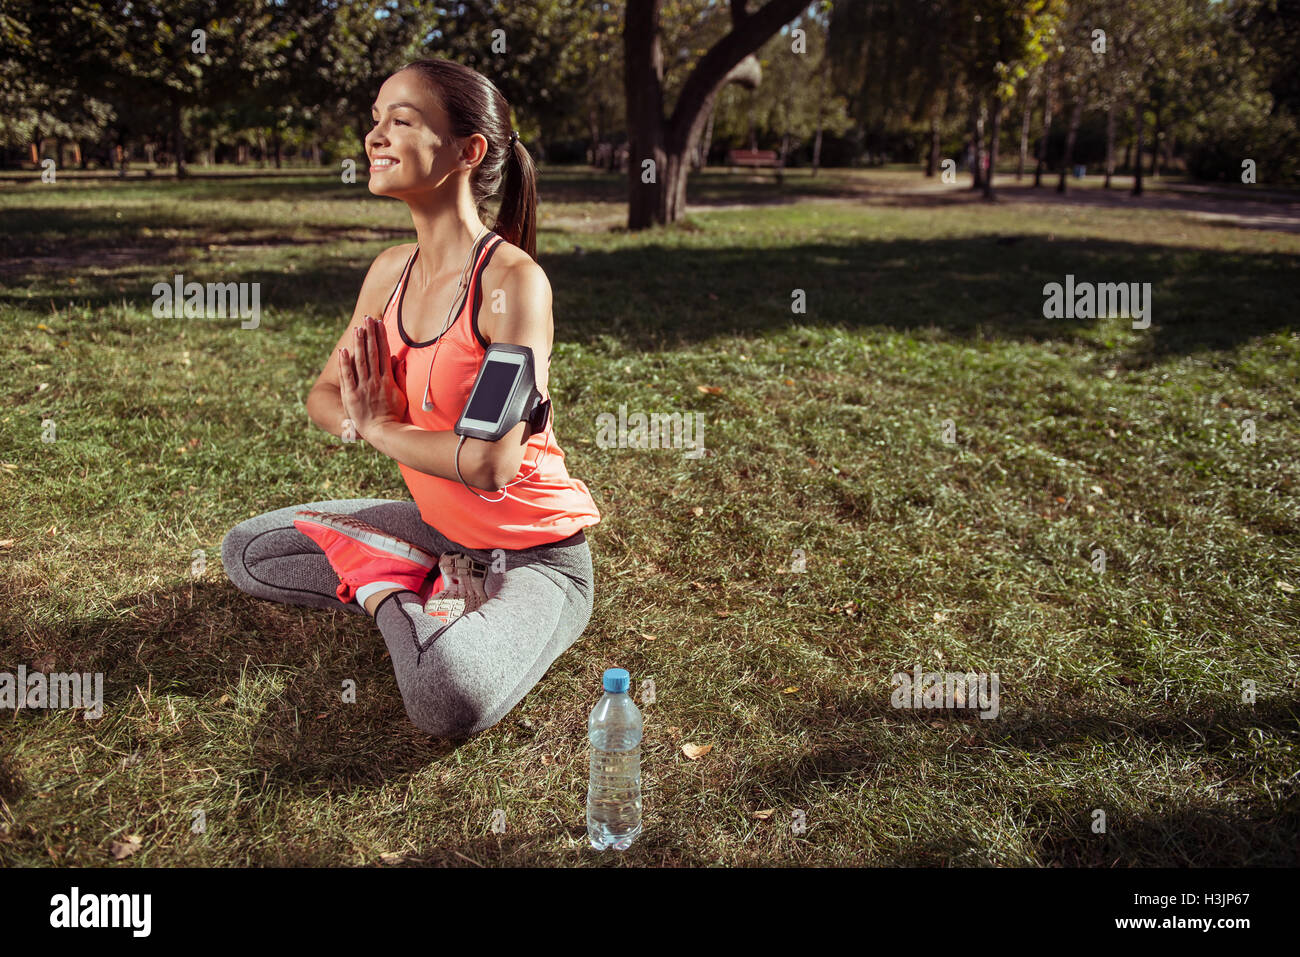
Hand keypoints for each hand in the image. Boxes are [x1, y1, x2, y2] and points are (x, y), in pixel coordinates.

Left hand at [339, 314, 407, 441]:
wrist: (384, 432)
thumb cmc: (394, 416)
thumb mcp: (401, 395)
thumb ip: (399, 376)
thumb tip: (398, 359)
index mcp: (387, 380)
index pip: (384, 353)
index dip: (381, 337)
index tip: (378, 323)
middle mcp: (375, 381)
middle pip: (372, 353)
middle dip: (370, 334)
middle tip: (367, 318)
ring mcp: (363, 387)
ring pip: (360, 361)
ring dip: (359, 343)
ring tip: (358, 328)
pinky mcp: (352, 396)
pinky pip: (348, 376)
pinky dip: (345, 363)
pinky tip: (343, 350)